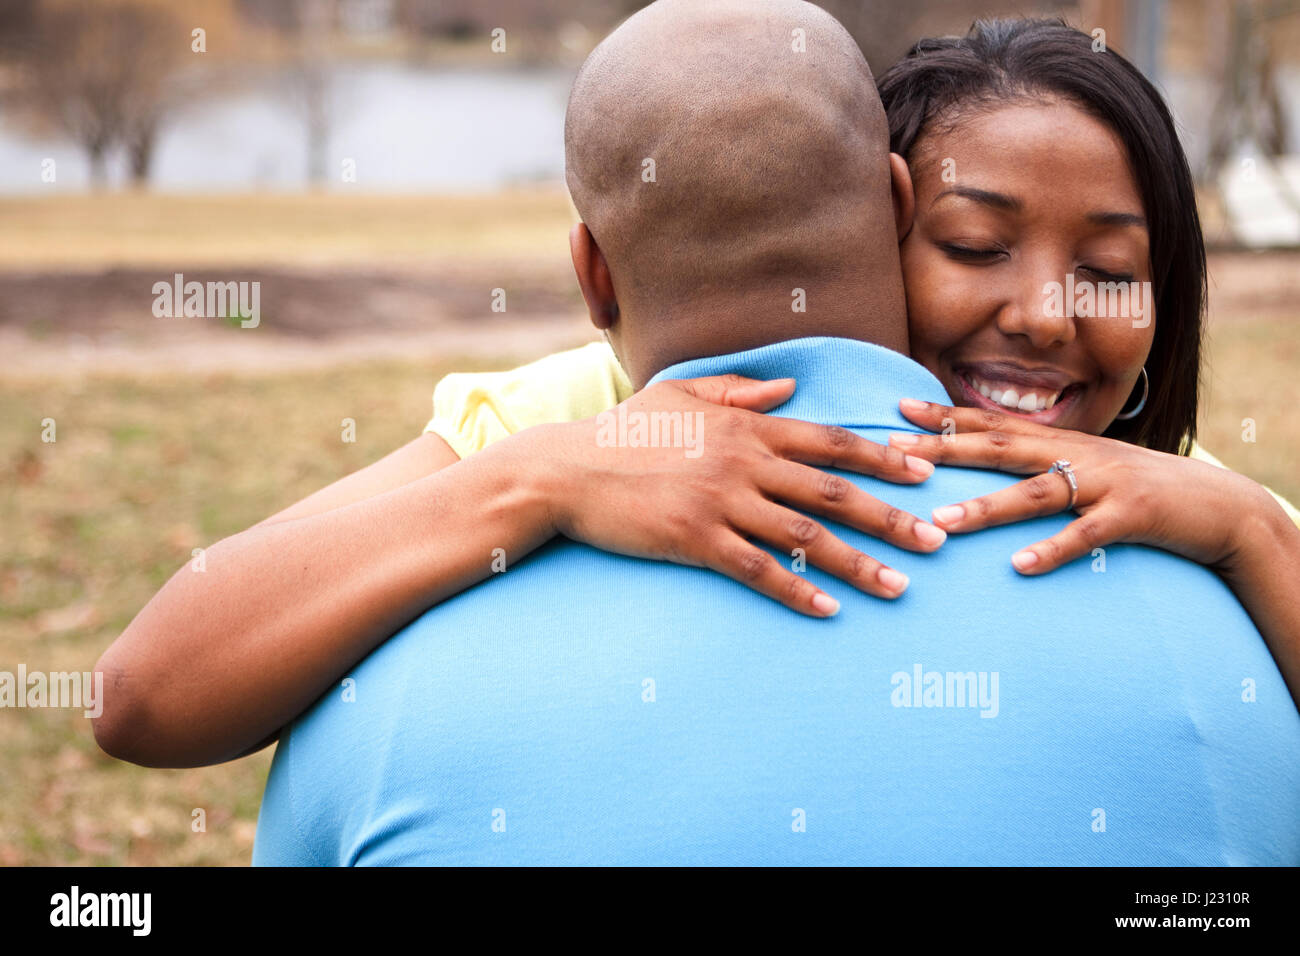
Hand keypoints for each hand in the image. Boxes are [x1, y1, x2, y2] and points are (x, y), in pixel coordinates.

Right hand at [533, 375, 947, 616]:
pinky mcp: (694, 539)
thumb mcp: (681, 394)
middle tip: (938, 540)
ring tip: (902, 585)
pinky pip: (757, 569)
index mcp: (746, 427)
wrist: (565, 469)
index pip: (829, 440)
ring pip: (805, 534)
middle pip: (833, 490)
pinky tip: (828, 610)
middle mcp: (742, 461)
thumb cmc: (622, 431)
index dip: (882, 457)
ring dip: (859, 563)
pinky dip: (796, 590)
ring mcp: (720, 502)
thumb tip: (789, 389)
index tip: (924, 473)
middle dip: (891, 517)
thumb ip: (739, 391)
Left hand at [888, 398, 1263, 573]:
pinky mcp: (1133, 515)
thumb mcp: (1086, 471)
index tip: (897, 409)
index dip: (946, 415)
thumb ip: (1040, 468)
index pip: (994, 423)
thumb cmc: (1140, 492)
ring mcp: (1105, 482)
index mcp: (1061, 443)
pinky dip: (1052, 549)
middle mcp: (1077, 454)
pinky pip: (1086, 535)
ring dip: (985, 506)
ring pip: (1035, 492)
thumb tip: (985, 473)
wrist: (1220, 505)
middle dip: (945, 448)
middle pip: (1000, 447)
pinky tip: (1020, 567)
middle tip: (895, 451)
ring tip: (940, 519)